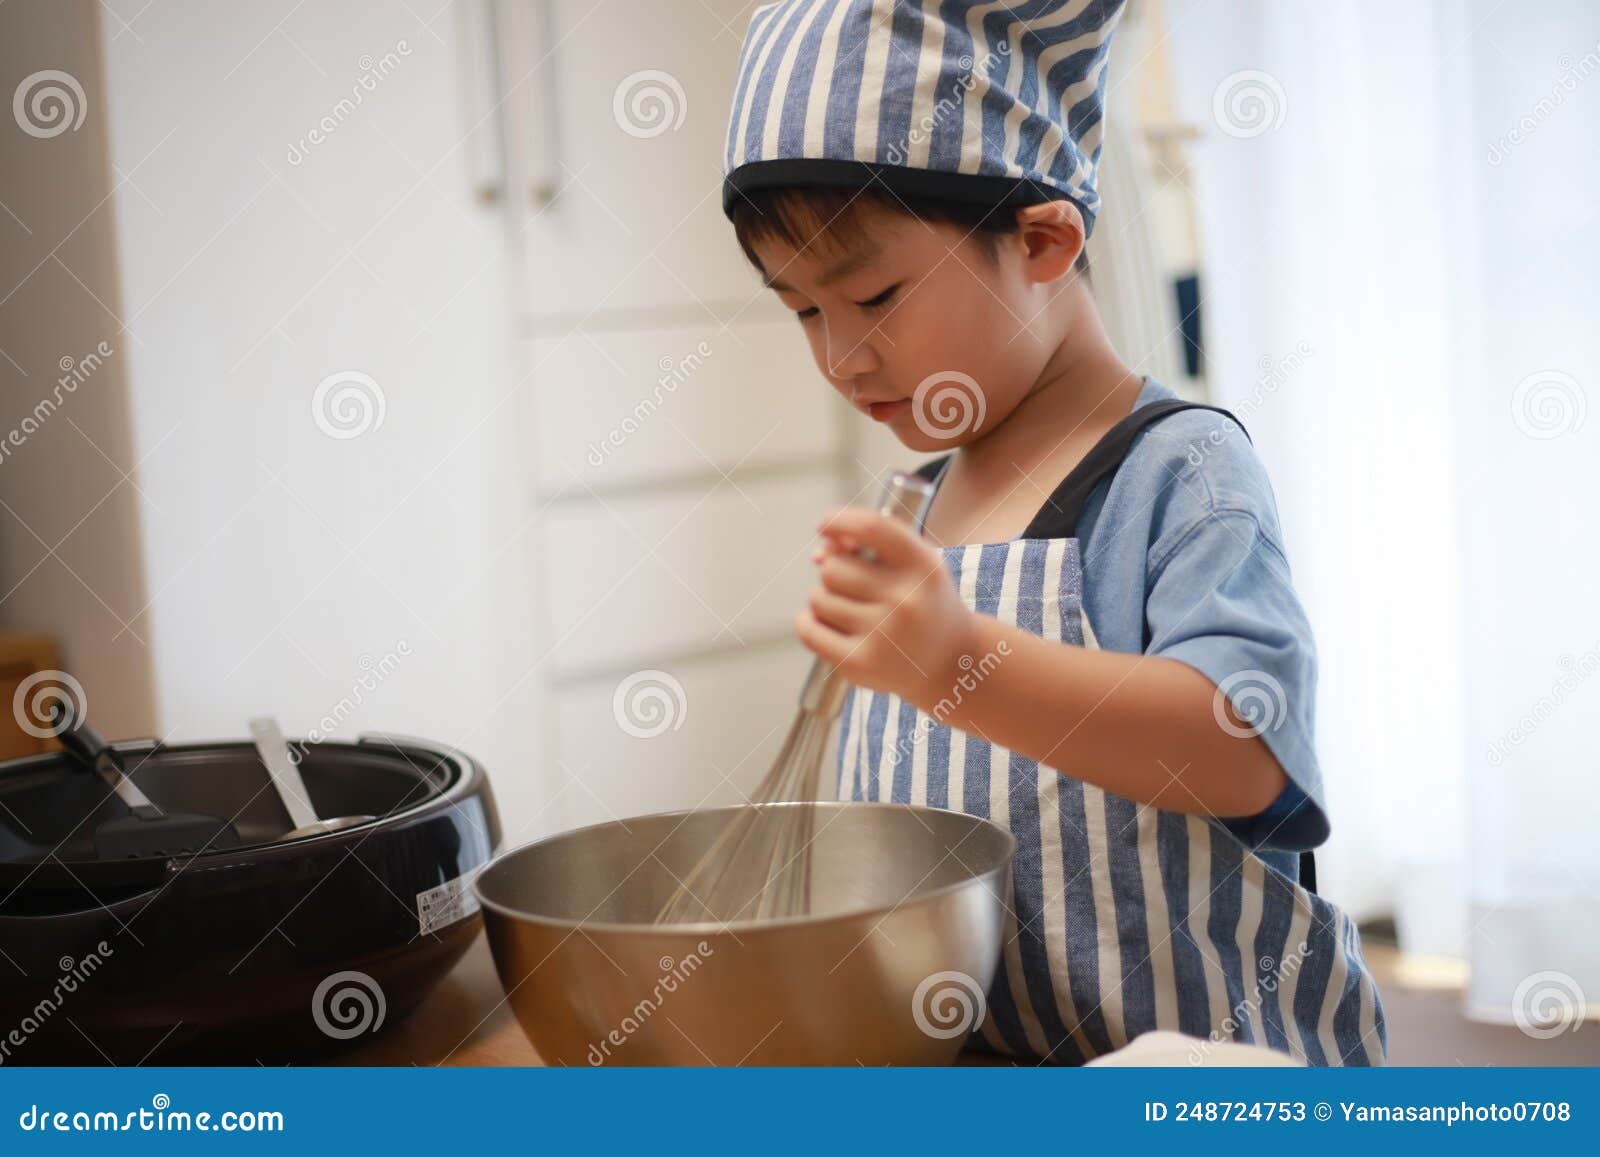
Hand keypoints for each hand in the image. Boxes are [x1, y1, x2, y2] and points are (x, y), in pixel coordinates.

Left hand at [794, 505, 977, 707]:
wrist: (950, 662)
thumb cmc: (922, 602)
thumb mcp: (913, 565)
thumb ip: (869, 545)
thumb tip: (818, 554)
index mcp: (923, 566)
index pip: (871, 528)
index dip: (839, 520)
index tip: (824, 524)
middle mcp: (906, 599)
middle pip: (832, 568)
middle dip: (835, 574)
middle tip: (858, 591)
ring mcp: (883, 635)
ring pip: (818, 598)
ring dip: (826, 601)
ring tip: (856, 614)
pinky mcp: (859, 664)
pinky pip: (807, 629)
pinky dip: (808, 623)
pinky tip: (828, 626)